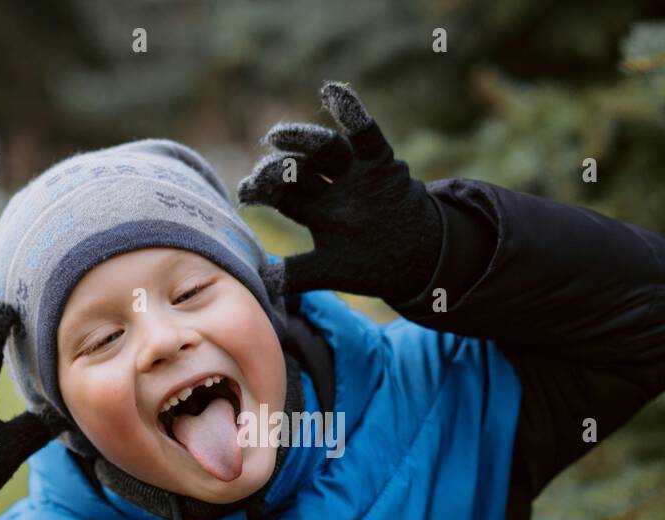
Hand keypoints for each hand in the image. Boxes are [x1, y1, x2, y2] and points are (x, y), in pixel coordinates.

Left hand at [237, 80, 442, 302]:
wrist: (419, 259)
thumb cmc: (370, 266)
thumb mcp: (330, 271)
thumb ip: (296, 274)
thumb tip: (261, 283)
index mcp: (314, 210)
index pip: (282, 196)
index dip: (263, 191)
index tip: (245, 191)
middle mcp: (330, 186)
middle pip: (300, 170)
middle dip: (279, 169)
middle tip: (263, 172)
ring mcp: (354, 172)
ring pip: (325, 150)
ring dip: (302, 139)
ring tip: (278, 135)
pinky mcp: (379, 161)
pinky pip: (366, 132)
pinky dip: (352, 110)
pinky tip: (333, 91)